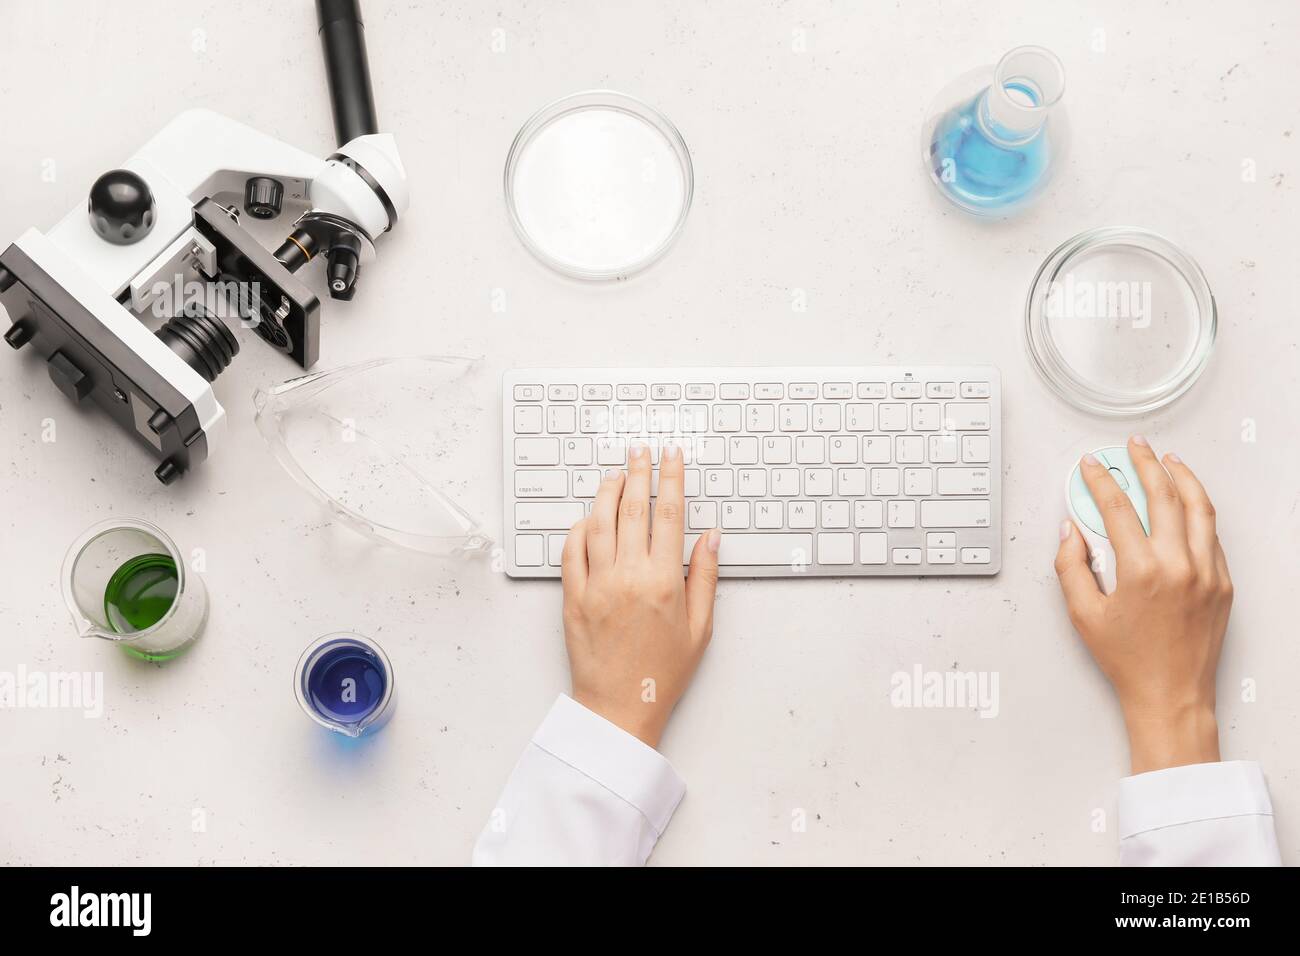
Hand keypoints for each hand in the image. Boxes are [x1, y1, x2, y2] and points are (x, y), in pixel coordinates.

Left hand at [560, 443, 720, 748]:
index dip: (671, 479)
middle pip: (632, 509)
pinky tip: (589, 517)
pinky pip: (572, 551)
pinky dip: (580, 528)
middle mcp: (629, 577)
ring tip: (615, 474)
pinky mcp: (573, 598)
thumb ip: (704, 576)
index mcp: (664, 581)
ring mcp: (597, 585)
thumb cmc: (663, 673)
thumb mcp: (700, 627)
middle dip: (638, 472)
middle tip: (641, 450)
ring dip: (607, 492)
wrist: (621, 707)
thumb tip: (710, 536)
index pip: (670, 515)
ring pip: (599, 522)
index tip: (672, 456)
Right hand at [1054, 436, 1232, 774]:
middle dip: (1146, 464)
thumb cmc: (1128, 661)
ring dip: (1183, 478)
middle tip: (1134, 447)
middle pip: (1165, 496)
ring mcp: (1208, 573)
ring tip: (1169, 461)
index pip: (1118, 509)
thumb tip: (1071, 532)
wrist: (1171, 694)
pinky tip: (1187, 502)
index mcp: (1142, 571)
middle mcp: (1180, 566)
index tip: (1091, 466)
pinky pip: (1213, 535)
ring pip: (1200, 509)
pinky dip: (1199, 511)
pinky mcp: (1223, 583)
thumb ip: (1071, 566)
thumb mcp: (1083, 614)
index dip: (1100, 481)